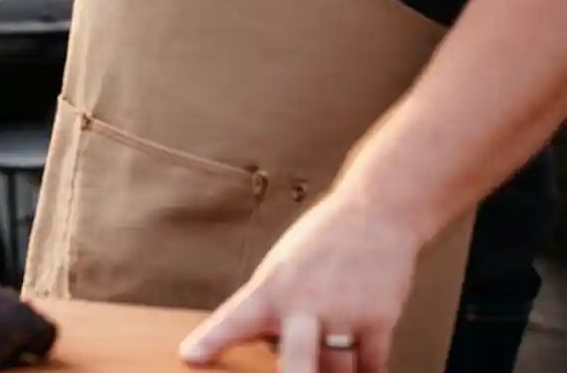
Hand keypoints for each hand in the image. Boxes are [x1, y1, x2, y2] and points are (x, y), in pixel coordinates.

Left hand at [179, 196, 424, 372]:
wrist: (373, 213)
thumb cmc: (320, 243)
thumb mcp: (280, 268)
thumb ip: (270, 310)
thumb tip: (267, 350)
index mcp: (271, 287)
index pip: (234, 319)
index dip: (211, 341)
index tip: (191, 357)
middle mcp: (304, 302)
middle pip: (297, 361)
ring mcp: (344, 312)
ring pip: (337, 372)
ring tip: (324, 367)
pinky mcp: (379, 318)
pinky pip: (372, 366)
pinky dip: (365, 372)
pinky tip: (359, 369)